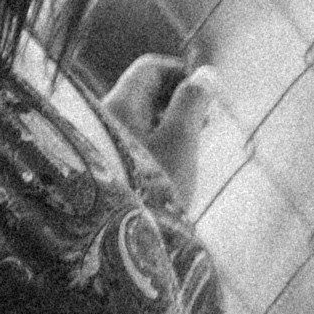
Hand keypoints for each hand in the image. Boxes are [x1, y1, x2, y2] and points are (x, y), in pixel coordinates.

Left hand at [100, 53, 215, 211]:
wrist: (123, 245)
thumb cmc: (154, 187)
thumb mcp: (181, 140)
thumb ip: (193, 102)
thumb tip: (205, 73)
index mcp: (119, 105)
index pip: (150, 68)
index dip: (182, 72)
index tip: (208, 92)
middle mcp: (104, 119)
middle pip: (144, 93)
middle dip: (179, 99)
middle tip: (207, 119)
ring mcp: (104, 145)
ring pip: (142, 119)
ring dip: (172, 122)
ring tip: (196, 140)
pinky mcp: (110, 169)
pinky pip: (136, 142)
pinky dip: (159, 142)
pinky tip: (176, 162)